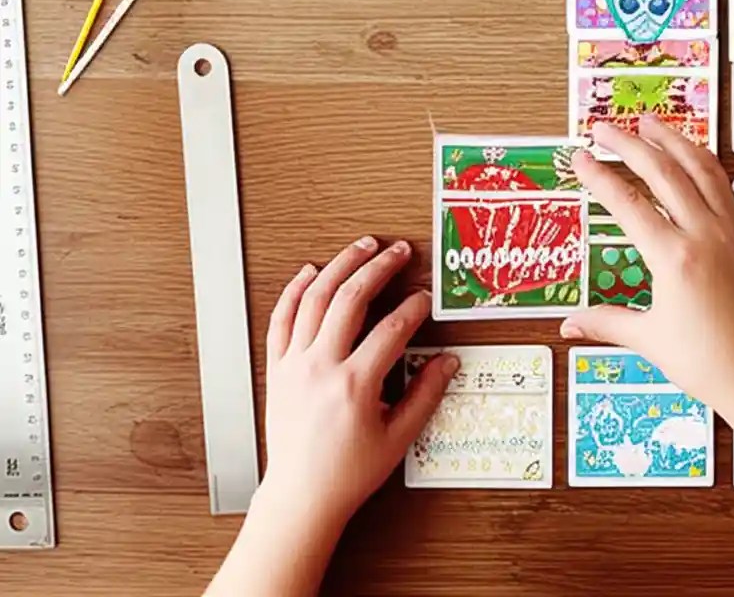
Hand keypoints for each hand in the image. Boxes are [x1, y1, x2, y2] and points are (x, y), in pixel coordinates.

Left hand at [258, 236, 457, 522]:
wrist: (301, 494)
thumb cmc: (347, 473)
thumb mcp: (398, 437)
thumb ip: (425, 395)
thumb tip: (447, 364)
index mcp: (355, 385)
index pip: (392, 329)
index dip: (414, 307)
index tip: (425, 299)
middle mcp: (321, 367)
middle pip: (351, 299)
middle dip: (379, 268)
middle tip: (398, 251)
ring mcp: (295, 365)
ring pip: (315, 299)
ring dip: (339, 266)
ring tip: (361, 247)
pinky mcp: (278, 369)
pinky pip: (281, 319)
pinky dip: (294, 290)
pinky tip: (310, 273)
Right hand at [561, 118, 733, 417]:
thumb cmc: (705, 361)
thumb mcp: (647, 339)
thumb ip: (605, 323)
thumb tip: (567, 325)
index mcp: (675, 259)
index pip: (628, 204)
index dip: (600, 177)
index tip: (580, 157)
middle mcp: (704, 236)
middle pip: (662, 172)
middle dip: (629, 144)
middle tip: (603, 126)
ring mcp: (727, 233)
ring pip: (699, 169)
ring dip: (671, 140)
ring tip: (648, 122)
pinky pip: (721, 186)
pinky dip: (701, 162)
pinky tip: (688, 155)